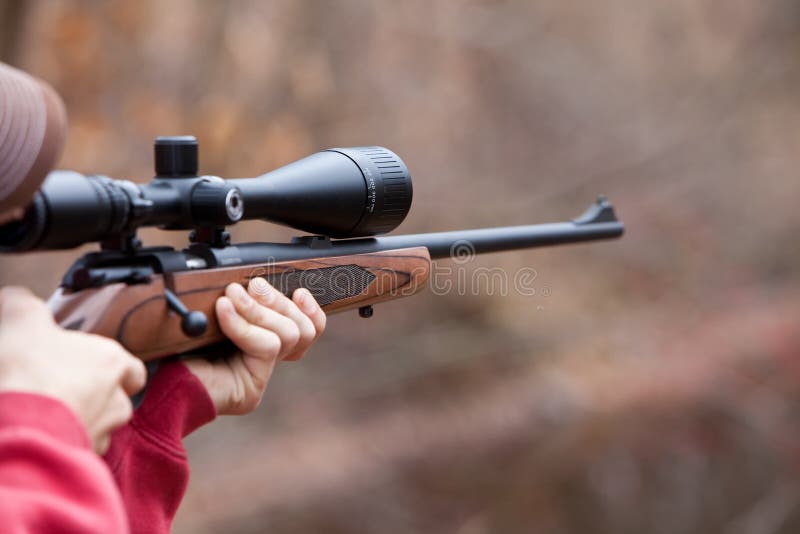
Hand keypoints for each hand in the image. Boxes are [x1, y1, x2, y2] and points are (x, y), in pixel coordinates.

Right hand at [0, 287, 146, 453]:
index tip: (96, 369)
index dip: (117, 370)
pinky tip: (39, 436)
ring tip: (48, 417)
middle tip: (64, 394)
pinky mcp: (79, 460)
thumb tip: (17, 298)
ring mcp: (99, 434)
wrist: (20, 427)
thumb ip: (24, 306)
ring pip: (98, 431)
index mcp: (111, 362)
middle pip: (116, 402)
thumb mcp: (21, 320)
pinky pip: (75, 453)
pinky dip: (61, 446)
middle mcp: (115, 401)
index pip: (132, 369)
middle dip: (95, 400)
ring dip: (79, 425)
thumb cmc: (29, 370)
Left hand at [184, 278, 325, 414]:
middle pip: (302, 330)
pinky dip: (243, 324)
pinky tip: (222, 311)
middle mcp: (264, 364)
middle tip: (250, 286)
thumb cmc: (172, 343)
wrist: (149, 377)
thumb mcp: (215, 312)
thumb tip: (256, 282)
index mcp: (260, 345)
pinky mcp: (250, 389)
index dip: (310, 310)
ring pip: (288, 335)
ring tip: (231, 297)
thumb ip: (240, 301)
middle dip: (278, 301)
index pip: (307, 331)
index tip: (299, 289)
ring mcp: (258, 378)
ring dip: (259, 310)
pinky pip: (266, 347)